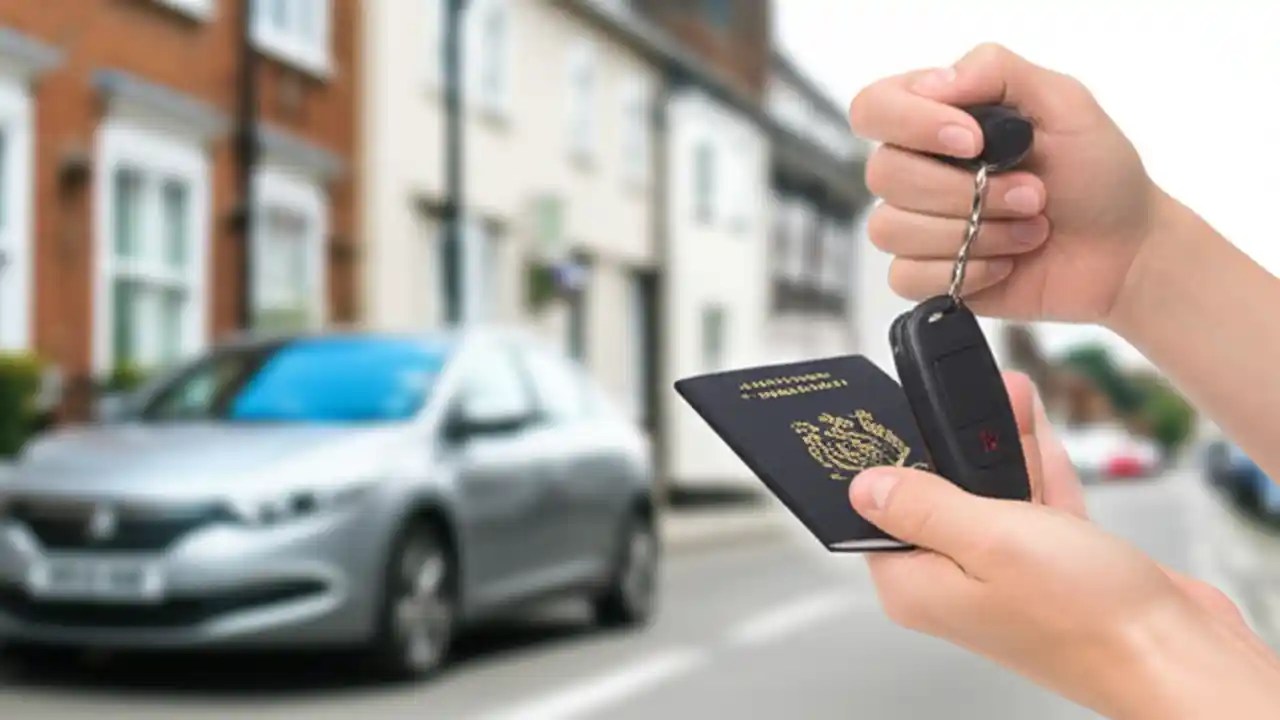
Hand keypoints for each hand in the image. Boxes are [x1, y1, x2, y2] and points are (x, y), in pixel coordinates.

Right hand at [848, 43, 1162, 323]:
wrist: (1124, 251)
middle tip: (1031, 193)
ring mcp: (919, 224)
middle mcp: (919, 168)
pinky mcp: (929, 274)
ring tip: (1027, 229)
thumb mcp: (1063, 102)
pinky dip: (967, 271)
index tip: (974, 142)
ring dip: (974, 233)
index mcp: (938, 118)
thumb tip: (934, 84)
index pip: (875, 108)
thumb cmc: (1098, 175)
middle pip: (884, 174)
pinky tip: (1005, 262)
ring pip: (891, 229)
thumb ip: (996, 70)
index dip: (912, 125)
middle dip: (965, 190)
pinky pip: (906, 276)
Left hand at [848, 374, 1279, 718]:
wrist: (1176, 655)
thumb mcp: (988, 539)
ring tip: (1000, 390)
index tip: (896, 417)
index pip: (879, 516)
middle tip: (957, 393)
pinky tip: (1031, 418)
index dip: (888, 464)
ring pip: (991, 492)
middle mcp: (955, 584)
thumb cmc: (1086, 615)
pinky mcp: (1054, 566)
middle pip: (936, 496)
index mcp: (919, 586)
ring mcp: (1006, 575)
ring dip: (1000, 441)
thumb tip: (863, 486)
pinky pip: (1034, 502)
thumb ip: (923, 504)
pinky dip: (1036, 462)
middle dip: (952, 442)